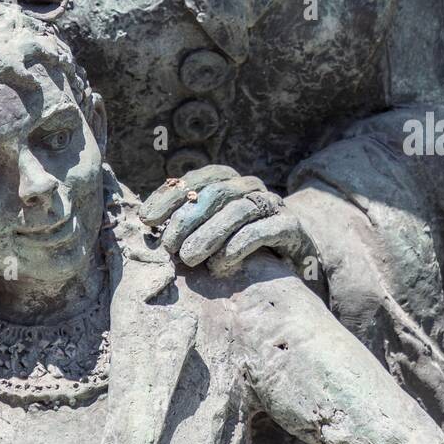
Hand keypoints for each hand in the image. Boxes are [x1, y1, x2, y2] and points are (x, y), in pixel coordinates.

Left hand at [138, 164, 309, 276]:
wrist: (295, 260)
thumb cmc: (242, 247)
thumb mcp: (212, 233)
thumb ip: (186, 226)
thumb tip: (149, 227)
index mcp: (229, 183)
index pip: (197, 179)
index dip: (170, 196)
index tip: (147, 219)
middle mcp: (251, 188)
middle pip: (217, 192)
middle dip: (188, 218)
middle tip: (169, 246)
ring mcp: (273, 205)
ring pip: (238, 210)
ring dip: (209, 233)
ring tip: (188, 258)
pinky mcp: (291, 227)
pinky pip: (264, 229)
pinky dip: (239, 244)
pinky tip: (220, 264)